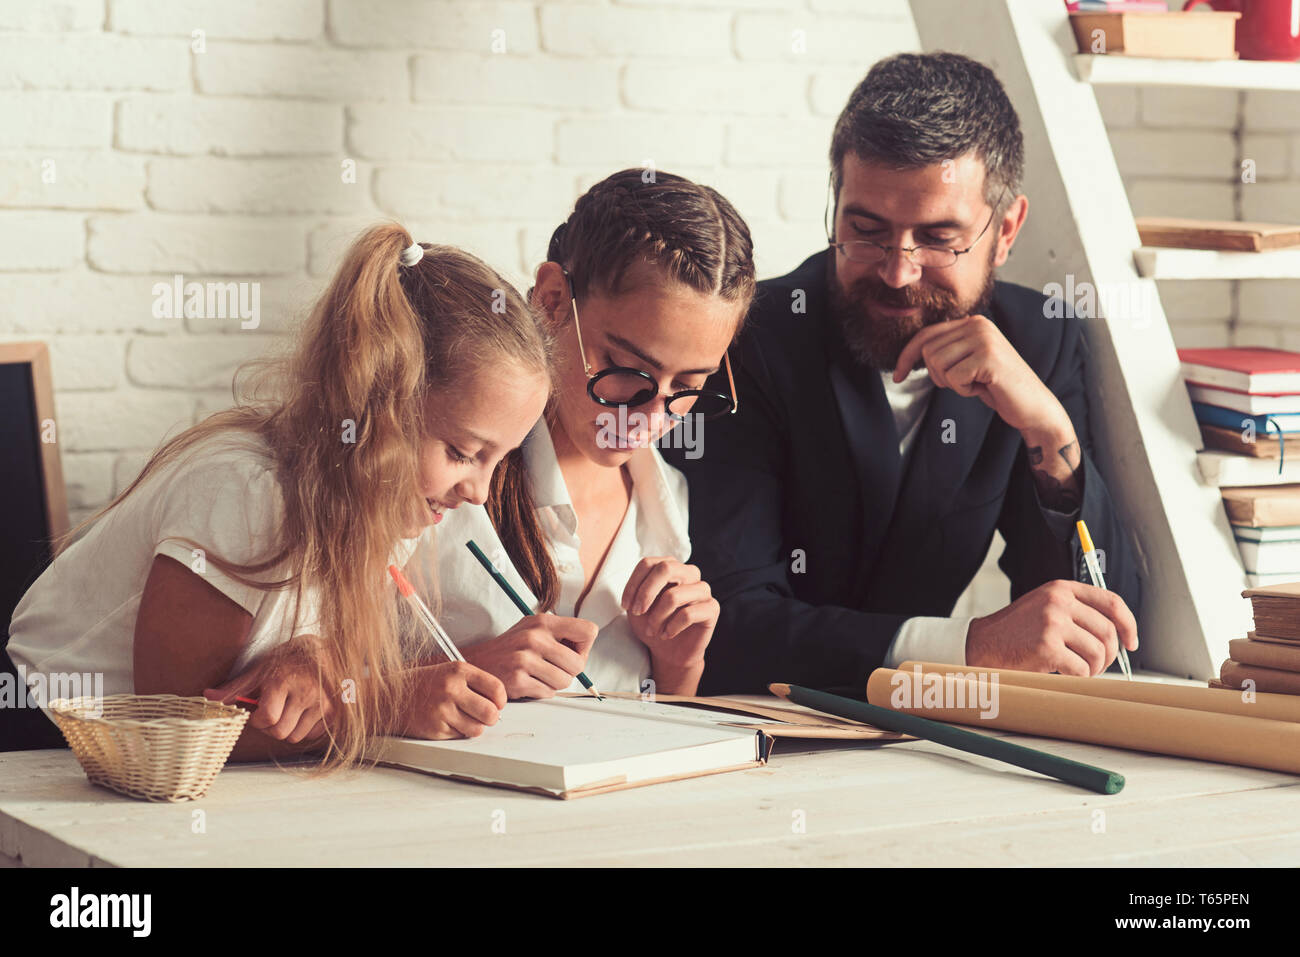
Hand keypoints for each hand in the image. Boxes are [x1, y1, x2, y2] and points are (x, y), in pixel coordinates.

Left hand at [204, 639, 333, 744]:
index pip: (266, 718)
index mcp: (283, 680)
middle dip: (270, 726)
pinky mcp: (334, 711)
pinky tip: (304, 711)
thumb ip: (237, 686)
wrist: (332, 648)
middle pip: (280, 732)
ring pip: (296, 736)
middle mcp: (305, 693)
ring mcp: (322, 703)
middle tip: (272, 713)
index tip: (258, 712)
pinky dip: (305, 727)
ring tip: (288, 710)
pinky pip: (312, 734)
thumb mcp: (262, 667)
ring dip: (287, 728)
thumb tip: (208, 696)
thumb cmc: (293, 657)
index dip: (257, 720)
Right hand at [402, 661, 506, 738]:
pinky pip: (459, 737)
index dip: (500, 701)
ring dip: (474, 728)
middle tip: (484, 717)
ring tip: (462, 719)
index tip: (497, 704)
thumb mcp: (448, 672)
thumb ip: (473, 684)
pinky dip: (456, 733)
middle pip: (490, 713)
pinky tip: (445, 722)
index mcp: (458, 671)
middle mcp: (451, 688)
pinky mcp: (435, 728)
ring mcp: (442, 710)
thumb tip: (498, 706)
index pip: (496, 688)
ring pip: (477, 729)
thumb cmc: (422, 685)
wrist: (389, 697)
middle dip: (491, 718)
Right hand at [462, 614, 597, 699]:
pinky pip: (548, 693)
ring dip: (555, 683)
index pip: (588, 631)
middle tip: (553, 668)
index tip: (571, 651)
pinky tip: (528, 682)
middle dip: (569, 671)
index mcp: (543, 622)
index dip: (584, 646)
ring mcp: (525, 659)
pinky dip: (541, 691)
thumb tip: (587, 646)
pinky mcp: (518, 680)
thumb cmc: (512, 648)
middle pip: (579, 664)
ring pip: (565, 681)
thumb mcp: (533, 629)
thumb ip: (560, 633)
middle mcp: (535, 637)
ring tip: (539, 675)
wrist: (477, 662)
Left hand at [621, 557, 718, 674]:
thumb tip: (636, 585)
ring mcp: (702, 590)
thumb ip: (637, 590)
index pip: (648, 564)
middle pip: (666, 568)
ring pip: (674, 595)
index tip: (626, 605)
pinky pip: (688, 614)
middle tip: (637, 612)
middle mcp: (689, 573)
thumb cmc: (653, 624)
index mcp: (671, 567)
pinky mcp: (712, 608)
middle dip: (646, 593)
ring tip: (652, 630)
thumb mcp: (638, 606)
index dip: (633, 584)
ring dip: (657, 617)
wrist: (670, 652)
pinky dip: (672, 627)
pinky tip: (666, 635)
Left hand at [895, 315, 1082, 507]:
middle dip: (936, 375)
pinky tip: (983, 388)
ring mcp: (984, 339)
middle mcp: (978, 325)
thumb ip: (947, 351)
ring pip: (937, 364)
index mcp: (972, 323)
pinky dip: (963, 390)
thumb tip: (911, 352)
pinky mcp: (989, 357)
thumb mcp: (968, 363)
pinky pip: (953, 378)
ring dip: (952, 383)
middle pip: (928, 351)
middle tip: (962, 384)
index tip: (897, 376)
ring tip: (976, 384)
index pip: (926, 334)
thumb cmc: (997, 387)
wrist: (1032, 406)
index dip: (906, 356)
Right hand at [965, 580, 1138, 675]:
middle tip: (1098, 666)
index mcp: (1061, 589)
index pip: (1112, 602)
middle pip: (1107, 631)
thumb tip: (1116, 634)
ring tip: (1079, 671)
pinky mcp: (1046, 646)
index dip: (1128, 624)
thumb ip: (1076, 612)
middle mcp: (1059, 601)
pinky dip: (1079, 678)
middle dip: (1109, 655)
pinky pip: (1081, 668)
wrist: (982, 645)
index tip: (1130, 642)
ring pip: (1097, 652)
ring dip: (1094, 669)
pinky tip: (1064, 674)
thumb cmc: (1016, 633)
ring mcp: (1052, 622)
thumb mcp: (1045, 608)